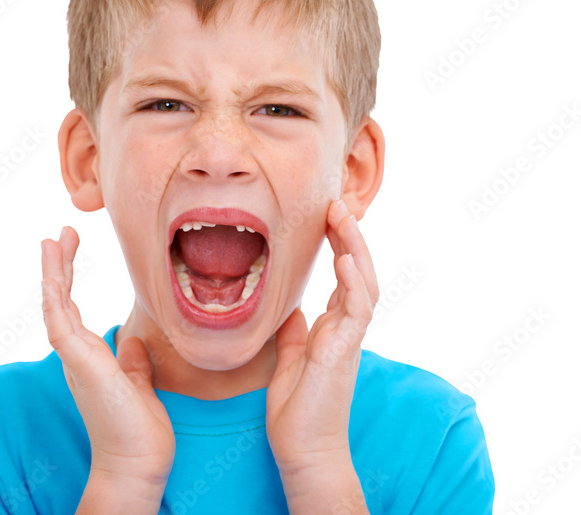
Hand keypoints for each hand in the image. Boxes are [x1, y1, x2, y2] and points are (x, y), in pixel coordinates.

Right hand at [40, 226, 174, 488]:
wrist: (136, 464)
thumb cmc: (138, 431)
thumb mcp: (139, 385)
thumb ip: (133, 362)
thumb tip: (130, 342)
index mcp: (89, 355)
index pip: (72, 307)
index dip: (67, 275)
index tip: (69, 244)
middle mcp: (77, 354)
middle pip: (59, 300)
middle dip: (58, 264)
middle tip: (61, 232)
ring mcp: (75, 359)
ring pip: (56, 307)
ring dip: (53, 273)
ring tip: (52, 240)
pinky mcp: (80, 365)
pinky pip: (60, 327)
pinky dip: (54, 301)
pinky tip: (51, 279)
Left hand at [265, 199, 378, 479]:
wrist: (304, 450)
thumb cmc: (296, 412)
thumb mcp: (289, 360)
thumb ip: (293, 332)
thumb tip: (290, 307)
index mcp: (332, 328)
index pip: (342, 277)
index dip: (338, 245)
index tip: (326, 216)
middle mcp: (345, 329)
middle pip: (357, 271)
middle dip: (348, 235)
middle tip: (336, 202)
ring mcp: (348, 339)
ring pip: (363, 283)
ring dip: (354, 247)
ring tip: (342, 215)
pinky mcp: (344, 352)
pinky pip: (357, 311)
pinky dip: (353, 283)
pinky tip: (344, 260)